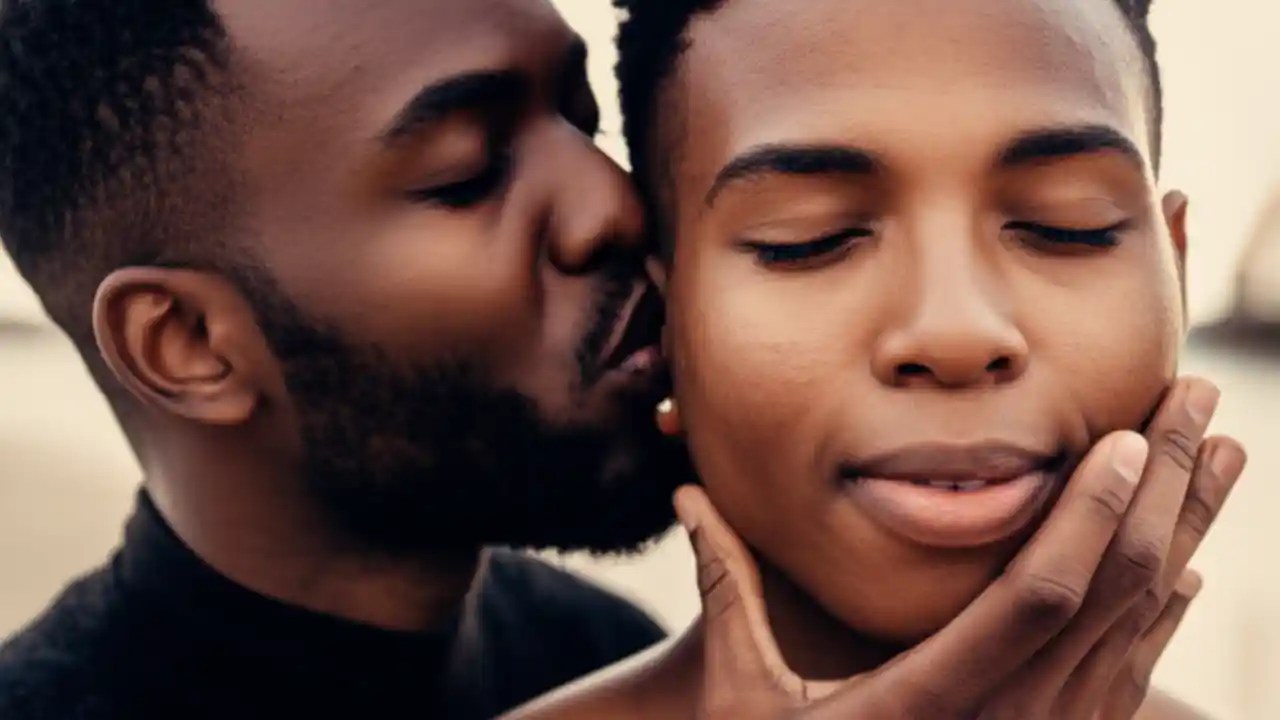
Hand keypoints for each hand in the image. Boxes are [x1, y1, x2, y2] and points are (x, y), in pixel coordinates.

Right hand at [679, 376, 1246, 718]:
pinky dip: (1162, 615)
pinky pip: (1127, 679)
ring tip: (1222, 452)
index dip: (1088, 517)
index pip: (1035, 598)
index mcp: (927, 703)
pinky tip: (1184, 565)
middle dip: (1164, 491)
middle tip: (1195, 400)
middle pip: (1110, 598)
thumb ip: (729, 588)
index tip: (1125, 440)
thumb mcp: (742, 692)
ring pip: (1137, 630)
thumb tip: (686, 491)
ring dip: (1186, 534)